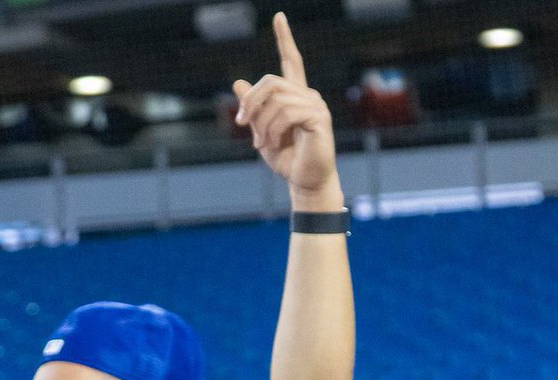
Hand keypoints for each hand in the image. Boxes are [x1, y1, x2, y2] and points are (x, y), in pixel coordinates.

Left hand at [233, 12, 340, 208]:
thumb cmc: (288, 161)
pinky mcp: (319, 119)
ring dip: (261, 123)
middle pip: (271, 82)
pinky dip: (272, 130)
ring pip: (276, 99)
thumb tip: (237, 82)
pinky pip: (287, 113)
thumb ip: (253, 109)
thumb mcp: (262, 133)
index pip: (291, 61)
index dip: (284, 39)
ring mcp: (315, 106)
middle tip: (243, 124)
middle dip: (251, 101)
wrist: (306, 184)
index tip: (278, 17)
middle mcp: (308, 96)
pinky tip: (271, 144)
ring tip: (261, 143)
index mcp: (296, 97)